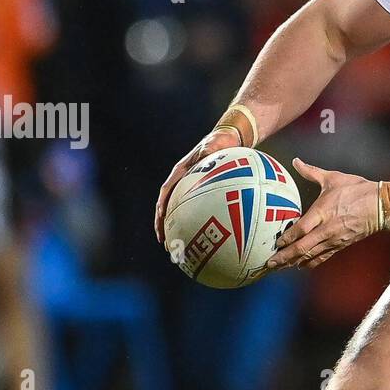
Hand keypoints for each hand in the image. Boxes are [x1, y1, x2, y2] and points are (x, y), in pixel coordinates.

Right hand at [154, 128, 239, 243]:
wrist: (227, 140)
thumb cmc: (220, 142)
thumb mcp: (214, 144)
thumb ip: (209, 149)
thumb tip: (208, 151)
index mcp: (181, 172)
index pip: (167, 191)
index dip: (162, 205)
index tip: (161, 219)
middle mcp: (182, 182)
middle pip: (168, 207)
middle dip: (164, 226)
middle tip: (165, 243)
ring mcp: (189, 189)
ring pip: (179, 213)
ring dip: (176, 230)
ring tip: (177, 249)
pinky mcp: (200, 194)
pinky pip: (195, 212)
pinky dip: (195, 225)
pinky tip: (202, 239)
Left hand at [266, 158, 379, 270]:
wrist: (382, 205)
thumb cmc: (358, 190)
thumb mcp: (333, 178)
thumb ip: (311, 172)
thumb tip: (296, 161)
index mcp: (323, 212)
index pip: (300, 229)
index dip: (287, 238)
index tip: (276, 242)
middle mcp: (327, 229)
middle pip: (302, 248)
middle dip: (284, 257)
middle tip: (269, 263)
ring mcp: (334, 239)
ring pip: (311, 255)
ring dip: (294, 262)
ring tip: (279, 267)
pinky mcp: (341, 245)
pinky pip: (323, 257)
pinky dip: (310, 263)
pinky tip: (300, 266)